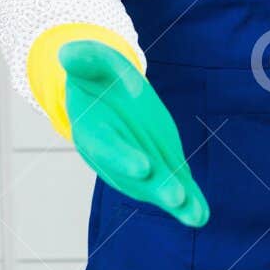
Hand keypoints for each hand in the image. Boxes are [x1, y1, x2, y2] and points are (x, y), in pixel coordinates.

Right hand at [59, 41, 208, 226]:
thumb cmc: (97, 75)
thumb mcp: (89, 59)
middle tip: (176, 198)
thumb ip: (84, 57)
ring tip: (196, 216)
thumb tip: (67, 53)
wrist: (105, 91)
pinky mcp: (158, 163)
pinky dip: (188, 200)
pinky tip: (202, 215)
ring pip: (156, 186)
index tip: (143, 167)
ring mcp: (137, 162)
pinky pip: (173, 183)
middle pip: (134, 175)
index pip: (107, 147)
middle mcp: (113, 156)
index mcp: (93, 130)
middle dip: (156, 186)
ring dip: (176, 201)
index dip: (123, 157)